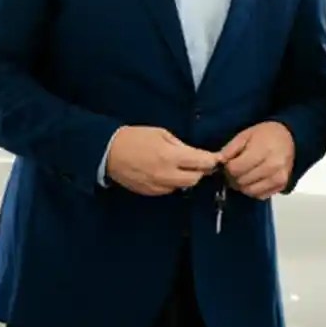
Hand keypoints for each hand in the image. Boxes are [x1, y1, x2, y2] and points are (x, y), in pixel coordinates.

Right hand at [105, 126, 220, 195]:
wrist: (109, 153)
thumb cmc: (135, 138)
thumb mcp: (161, 134)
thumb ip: (180, 145)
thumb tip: (195, 154)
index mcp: (170, 157)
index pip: (201, 163)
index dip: (211, 161)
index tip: (216, 158)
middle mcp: (167, 175)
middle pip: (196, 179)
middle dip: (200, 170)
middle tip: (199, 161)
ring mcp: (158, 186)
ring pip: (183, 186)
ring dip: (186, 177)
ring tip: (180, 166)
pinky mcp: (151, 193)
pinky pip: (169, 189)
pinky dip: (173, 182)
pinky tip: (166, 172)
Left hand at [219, 122, 295, 199]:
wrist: (289, 138)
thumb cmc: (266, 135)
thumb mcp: (245, 135)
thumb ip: (230, 149)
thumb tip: (219, 162)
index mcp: (262, 151)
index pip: (236, 169)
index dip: (228, 167)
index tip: (230, 163)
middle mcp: (272, 167)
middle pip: (241, 181)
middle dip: (234, 177)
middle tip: (236, 169)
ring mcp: (278, 178)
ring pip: (249, 191)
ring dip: (242, 185)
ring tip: (244, 174)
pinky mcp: (281, 186)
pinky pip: (260, 195)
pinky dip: (253, 189)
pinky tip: (254, 179)